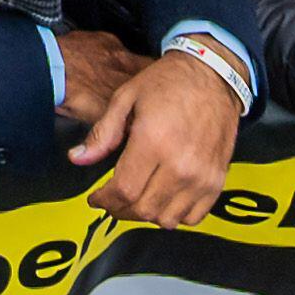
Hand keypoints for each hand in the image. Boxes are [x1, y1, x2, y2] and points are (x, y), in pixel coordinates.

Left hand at [70, 46, 245, 225]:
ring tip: (135, 200)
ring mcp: (202, 176)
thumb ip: (103, 133)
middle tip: (111, 201)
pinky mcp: (217, 181)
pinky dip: (175, 216)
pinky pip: (194, 217)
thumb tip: (78, 158)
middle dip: (120, 210)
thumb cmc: (169, 83)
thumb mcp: (126, 97)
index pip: (124, 190)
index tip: (96, 198)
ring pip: (167, 219)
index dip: (104, 200)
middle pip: (143, 210)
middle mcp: (181, 164)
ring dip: (146, 215)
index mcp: (154, 142)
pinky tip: (162, 200)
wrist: (213, 76)